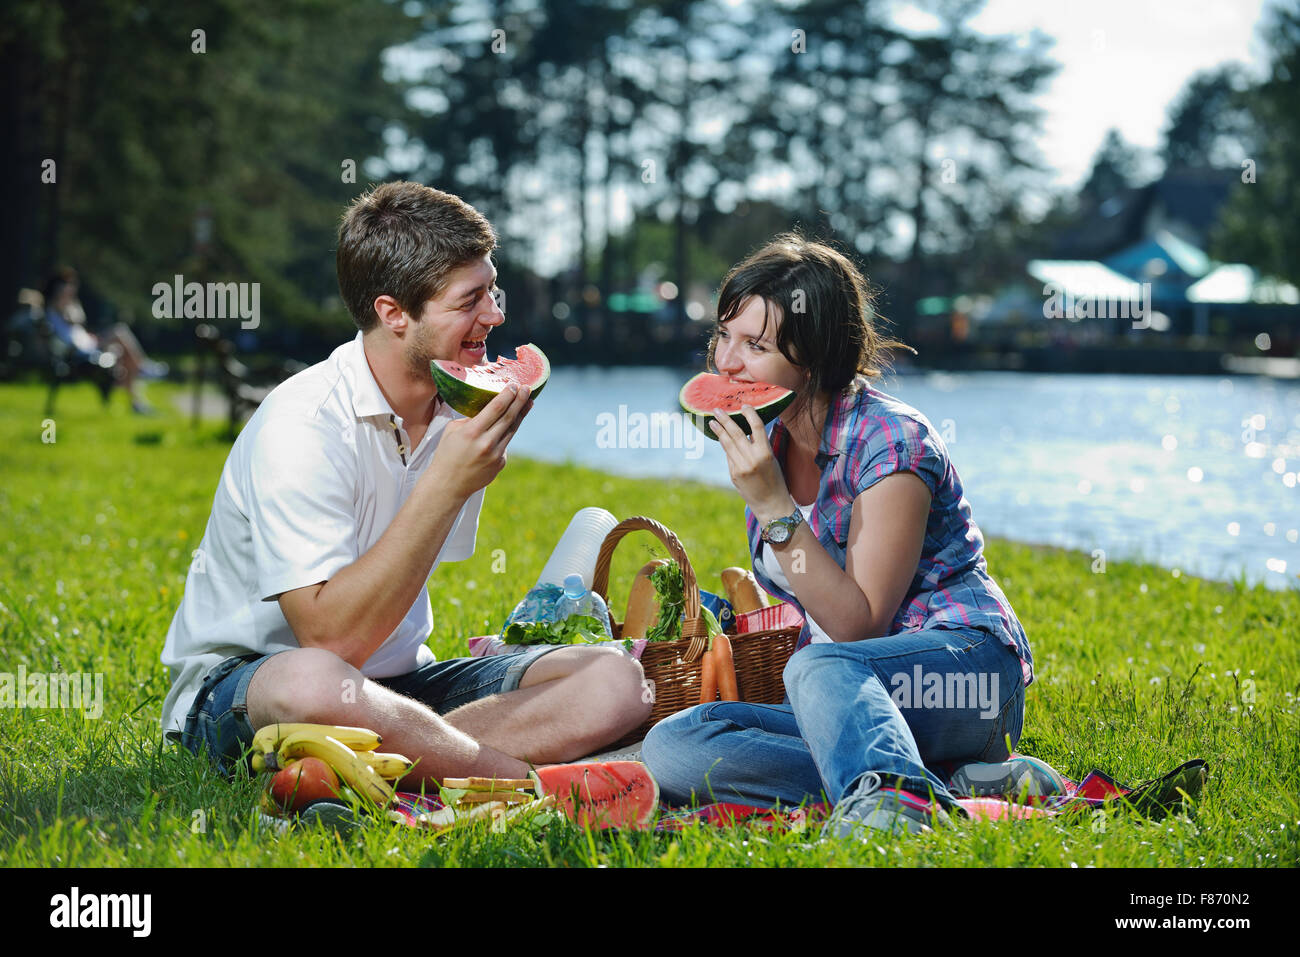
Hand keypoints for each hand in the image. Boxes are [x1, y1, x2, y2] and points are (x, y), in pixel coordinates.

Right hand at [430, 384, 531, 499]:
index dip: (507, 395)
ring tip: (528, 402)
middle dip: (520, 401)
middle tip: (527, 388)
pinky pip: (505, 444)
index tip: (514, 385)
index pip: (495, 408)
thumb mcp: (452, 430)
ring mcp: (496, 455)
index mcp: (472, 432)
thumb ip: (470, 419)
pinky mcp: (500, 463)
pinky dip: (505, 435)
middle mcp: (486, 443)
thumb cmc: (447, 455)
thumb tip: (487, 407)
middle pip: (509, 417)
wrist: (448, 485)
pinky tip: (502, 431)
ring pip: (512, 430)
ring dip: (521, 414)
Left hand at [708, 405, 793, 520]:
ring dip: (719, 431)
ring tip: (712, 422)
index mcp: (766, 453)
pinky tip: (721, 439)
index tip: (744, 406)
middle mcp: (752, 459)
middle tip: (717, 410)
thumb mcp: (772, 460)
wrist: (771, 505)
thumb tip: (745, 432)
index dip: (749, 414)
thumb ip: (759, 446)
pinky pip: (729, 456)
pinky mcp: (734, 474)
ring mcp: (740, 467)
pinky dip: (726, 447)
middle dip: (725, 420)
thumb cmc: (776, 481)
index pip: (756, 426)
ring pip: (728, 444)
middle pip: (736, 433)